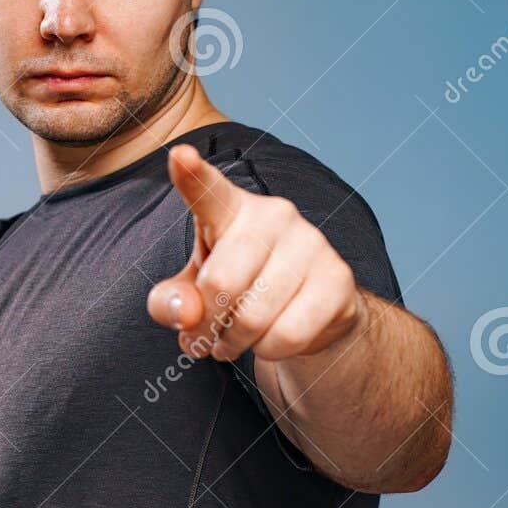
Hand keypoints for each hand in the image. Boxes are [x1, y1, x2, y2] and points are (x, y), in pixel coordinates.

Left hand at [146, 144, 363, 362]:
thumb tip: (187, 315)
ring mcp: (311, 242)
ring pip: (254, 317)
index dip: (191, 176)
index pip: (209, 190)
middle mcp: (274, 214)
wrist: (308, 311)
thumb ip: (169, 302)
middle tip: (204, 336)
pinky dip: (269, 351)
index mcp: (230, 208)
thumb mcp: (191, 294)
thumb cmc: (237, 289)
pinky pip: (288, 335)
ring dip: (236, 343)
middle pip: (220, 283)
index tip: (179, 156)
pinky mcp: (338, 277)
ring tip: (234, 340)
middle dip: (206, 324)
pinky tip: (269, 341)